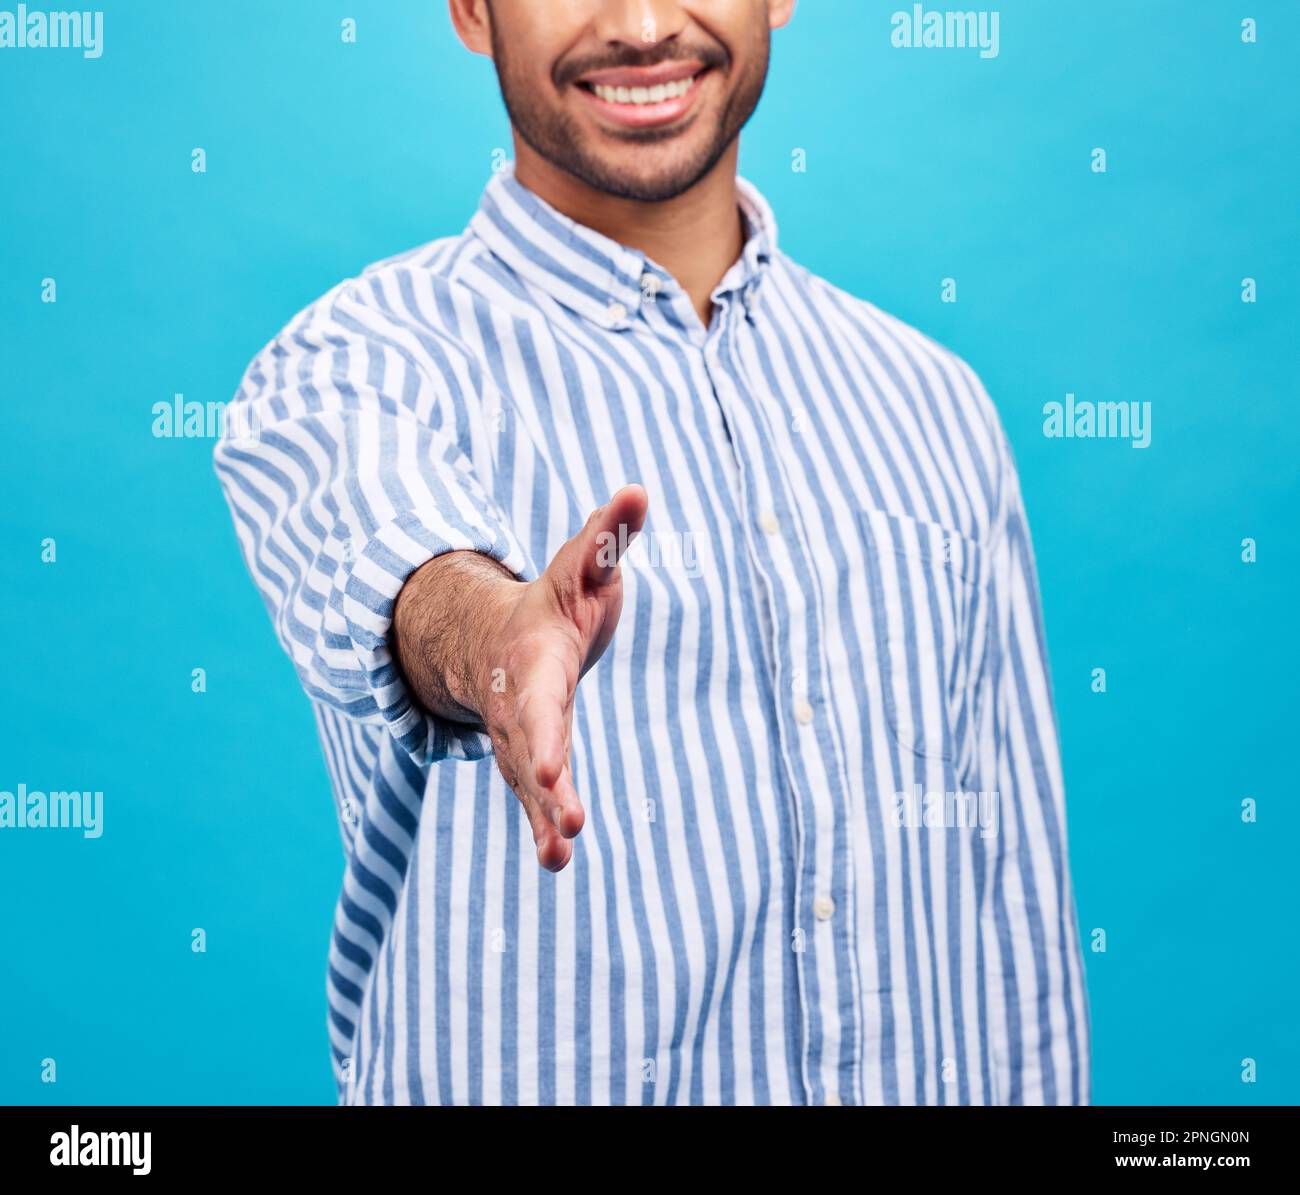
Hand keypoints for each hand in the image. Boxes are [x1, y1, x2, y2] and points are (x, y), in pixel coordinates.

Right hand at [469, 485, 647, 871]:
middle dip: (547, 782)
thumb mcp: (582, 564)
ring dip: (545, 816)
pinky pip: (537, 796)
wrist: (503, 635)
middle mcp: (523, 703)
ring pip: (529, 779)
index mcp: (536, 658)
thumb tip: (637, 488)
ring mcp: (524, 736)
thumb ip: (607, 535)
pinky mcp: (536, 758)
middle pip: (533, 747)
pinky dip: (544, 825)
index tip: (556, 767)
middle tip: (569, 822)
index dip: (548, 731)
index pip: (542, 699)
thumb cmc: (556, 598)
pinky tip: (556, 861)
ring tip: (559, 857)